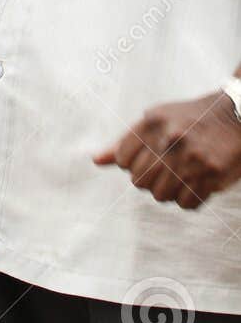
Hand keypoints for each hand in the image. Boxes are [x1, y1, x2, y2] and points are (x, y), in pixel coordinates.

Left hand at [93, 90, 240, 208]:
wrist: (236, 117)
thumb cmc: (189, 120)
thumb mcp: (156, 119)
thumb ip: (126, 141)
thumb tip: (95, 161)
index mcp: (152, 122)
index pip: (122, 159)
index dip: (131, 164)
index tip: (146, 159)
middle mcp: (169, 139)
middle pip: (139, 181)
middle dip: (149, 180)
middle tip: (165, 170)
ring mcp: (190, 158)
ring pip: (161, 195)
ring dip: (168, 191)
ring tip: (179, 176)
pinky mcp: (211, 176)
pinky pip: (186, 204)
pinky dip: (188, 200)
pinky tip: (194, 184)